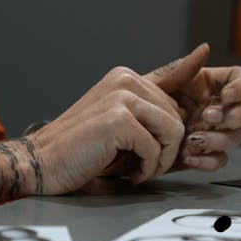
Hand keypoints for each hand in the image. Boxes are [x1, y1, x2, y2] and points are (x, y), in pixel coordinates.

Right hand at [25, 61, 195, 194]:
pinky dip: (147, 169)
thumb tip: (187, 95)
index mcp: (125, 77)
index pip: (174, 83)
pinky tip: (132, 175)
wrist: (41, 162)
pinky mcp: (118, 120)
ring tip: (142, 171)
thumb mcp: (119, 124)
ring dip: (162, 160)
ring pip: (173, 131)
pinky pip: (155, 148)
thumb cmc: (80, 149)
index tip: (199, 65)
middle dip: (168, 148)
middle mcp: (125, 81)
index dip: (186, 91)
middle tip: (147, 166)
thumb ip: (148, 111)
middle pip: (177, 116)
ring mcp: (121, 98)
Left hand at [146, 43, 240, 172]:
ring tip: (192, 140)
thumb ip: (181, 69)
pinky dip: (207, 160)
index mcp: (208, 86)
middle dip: (235, 115)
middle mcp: (217, 108)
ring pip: (237, 136)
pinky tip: (187, 156)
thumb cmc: (137, 105)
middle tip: (209, 117)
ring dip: (220, 138)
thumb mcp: (155, 85)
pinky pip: (220, 160)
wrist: (123, 136)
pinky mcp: (204, 155)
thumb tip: (205, 48)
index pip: (240, 80)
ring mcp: (214, 133)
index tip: (227, 96)